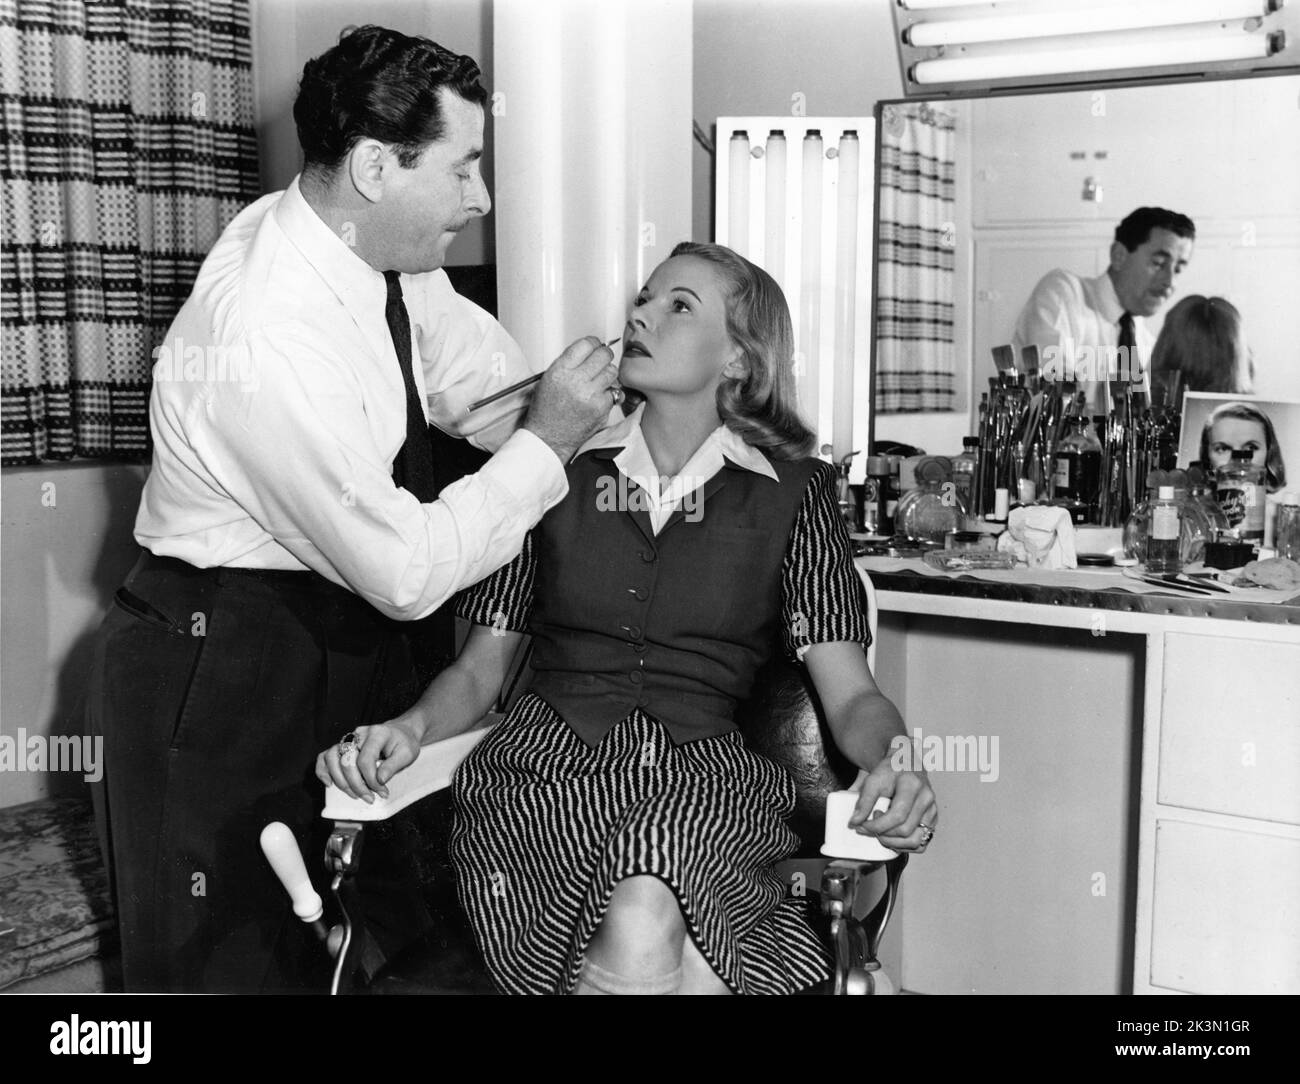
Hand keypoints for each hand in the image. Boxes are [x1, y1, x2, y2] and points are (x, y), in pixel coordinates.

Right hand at [315, 719, 421, 802]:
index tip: (382, 792)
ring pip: (332, 758)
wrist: (401, 732)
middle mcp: (359, 734)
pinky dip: (323, 770)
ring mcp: (348, 739)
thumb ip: (393, 766)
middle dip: (357, 785)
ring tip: (354, 794)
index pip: (365, 759)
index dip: (371, 780)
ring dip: (340, 781)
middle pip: (347, 761)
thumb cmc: (404, 744)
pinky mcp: (342, 746)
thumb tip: (379, 780)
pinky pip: (324, 756)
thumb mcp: (407, 754)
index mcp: (377, 733)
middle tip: (369, 798)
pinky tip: (329, 784)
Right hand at [522, 336, 621, 461]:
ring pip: (612, 371)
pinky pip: (614, 392)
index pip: (586, 344)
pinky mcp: (601, 408)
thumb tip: (589, 350)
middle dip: (603, 355)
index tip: (594, 346)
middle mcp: (576, 380)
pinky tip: (597, 398)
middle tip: (601, 361)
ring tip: (598, 381)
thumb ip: (568, 363)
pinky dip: (608, 394)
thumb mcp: (548, 379)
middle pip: (603, 354)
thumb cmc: (546, 410)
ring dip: (607, 374)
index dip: (593, 343)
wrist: (549, 438)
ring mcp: (591, 395)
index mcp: (560, 370)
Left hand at [847, 763, 937, 853]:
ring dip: (893, 843)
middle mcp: (926, 799)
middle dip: (883, 834)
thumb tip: (855, 822)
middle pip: (906, 830)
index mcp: (913, 785)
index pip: (898, 815)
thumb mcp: (873, 779)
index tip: (862, 825)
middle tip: (869, 826)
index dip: (877, 825)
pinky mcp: (933, 820)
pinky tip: (892, 837)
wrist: (906, 764)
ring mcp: (932, 810)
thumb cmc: (890, 770)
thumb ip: (864, 800)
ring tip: (880, 833)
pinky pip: (921, 843)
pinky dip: (905, 846)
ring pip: (915, 841)